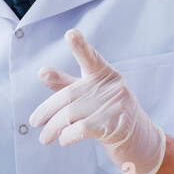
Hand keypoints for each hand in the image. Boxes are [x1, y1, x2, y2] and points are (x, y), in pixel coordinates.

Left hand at [30, 29, 167, 173]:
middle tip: (34, 122)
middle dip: (48, 110)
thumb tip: (41, 72)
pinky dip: (68, 136)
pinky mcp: (117, 126)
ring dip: (53, 128)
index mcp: (105, 74)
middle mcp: (113, 86)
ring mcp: (116, 106)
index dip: (80, 47)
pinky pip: (82, 128)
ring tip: (44, 138)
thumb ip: (67, 84)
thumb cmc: (108, 114)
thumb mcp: (89, 95)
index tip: (70, 33)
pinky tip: (64, 140)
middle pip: (69, 95)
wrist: (139, 140)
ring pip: (71, 114)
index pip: (91, 59)